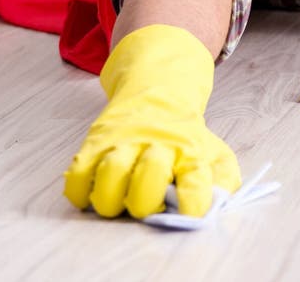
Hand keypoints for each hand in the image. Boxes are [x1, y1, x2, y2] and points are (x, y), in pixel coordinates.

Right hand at [64, 24, 240, 218]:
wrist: (157, 85)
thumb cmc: (184, 132)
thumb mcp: (212, 148)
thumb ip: (222, 177)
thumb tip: (219, 202)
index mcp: (190, 148)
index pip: (196, 179)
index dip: (193, 202)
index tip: (191, 213)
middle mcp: (157, 143)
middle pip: (147, 181)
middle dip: (145, 202)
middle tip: (147, 203)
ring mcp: (124, 140)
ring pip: (110, 177)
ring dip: (111, 200)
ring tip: (120, 199)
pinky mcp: (95, 141)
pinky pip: (77, 177)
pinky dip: (80, 194)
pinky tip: (94, 191)